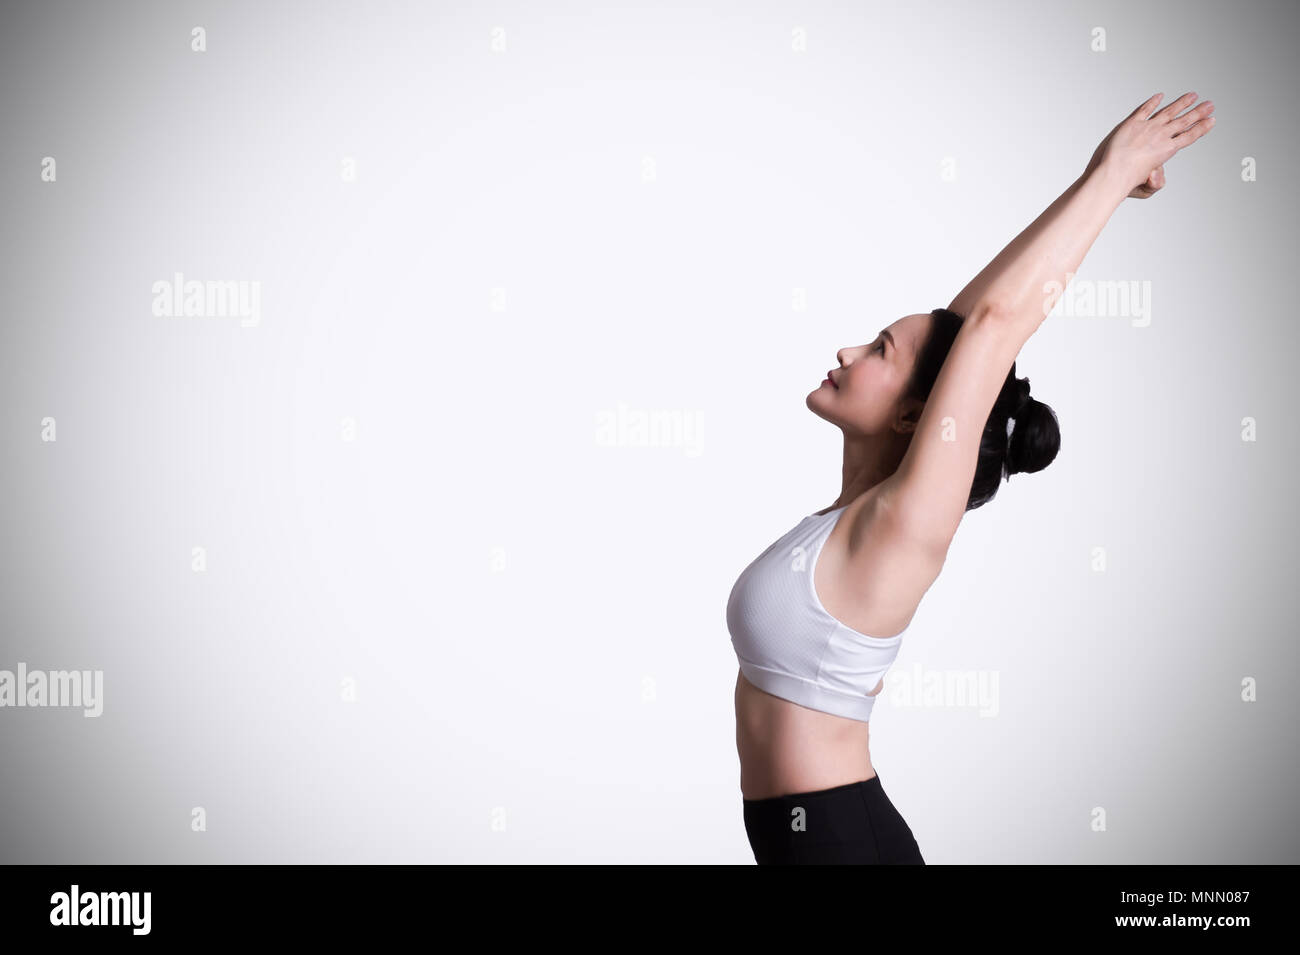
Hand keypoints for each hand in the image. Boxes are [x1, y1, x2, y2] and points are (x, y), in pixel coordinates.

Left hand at [1085, 92, 1214, 197]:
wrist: (1110, 176)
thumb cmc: (1126, 184)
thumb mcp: (1147, 188)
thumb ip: (1157, 181)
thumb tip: (1157, 172)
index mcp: (1167, 150)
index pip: (1189, 136)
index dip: (1201, 128)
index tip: (1212, 120)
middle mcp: (1160, 136)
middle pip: (1183, 121)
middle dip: (1198, 112)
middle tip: (1210, 104)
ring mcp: (1147, 128)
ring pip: (1169, 111)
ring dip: (1182, 103)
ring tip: (1193, 95)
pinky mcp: (1131, 124)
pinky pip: (1144, 110)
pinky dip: (1153, 102)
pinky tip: (1160, 96)